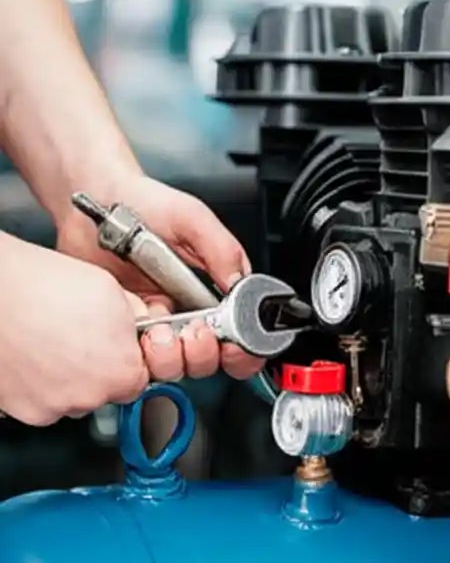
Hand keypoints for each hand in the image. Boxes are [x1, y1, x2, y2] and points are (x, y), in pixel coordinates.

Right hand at [0, 235, 148, 424]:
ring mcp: (49, 406)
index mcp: (120, 372)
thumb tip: (139, 326)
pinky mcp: (17, 409)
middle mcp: (87, 397)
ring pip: (70, 398)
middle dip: (97, 367)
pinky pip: (37, 400)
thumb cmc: (40, 287)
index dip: (128, 357)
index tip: (116, 345)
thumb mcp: (112, 291)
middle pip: (105, 391)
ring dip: (66, 377)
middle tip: (77, 337)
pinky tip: (31, 355)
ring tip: (50, 341)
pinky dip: (36, 383)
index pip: (140, 378)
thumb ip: (135, 318)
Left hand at [55, 174, 262, 381]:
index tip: (234, 343)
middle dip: (207, 354)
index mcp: (218, 286)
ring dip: (173, 353)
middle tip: (196, 333)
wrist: (93, 203)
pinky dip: (141, 349)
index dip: (244, 346)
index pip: (245, 330)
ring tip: (164, 329)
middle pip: (213, 356)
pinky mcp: (130, 324)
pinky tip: (139, 327)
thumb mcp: (192, 217)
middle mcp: (192, 307)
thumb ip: (222, 248)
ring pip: (178, 361)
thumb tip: (240, 282)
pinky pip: (140, 353)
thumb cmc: (144, 201)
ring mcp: (160, 318)